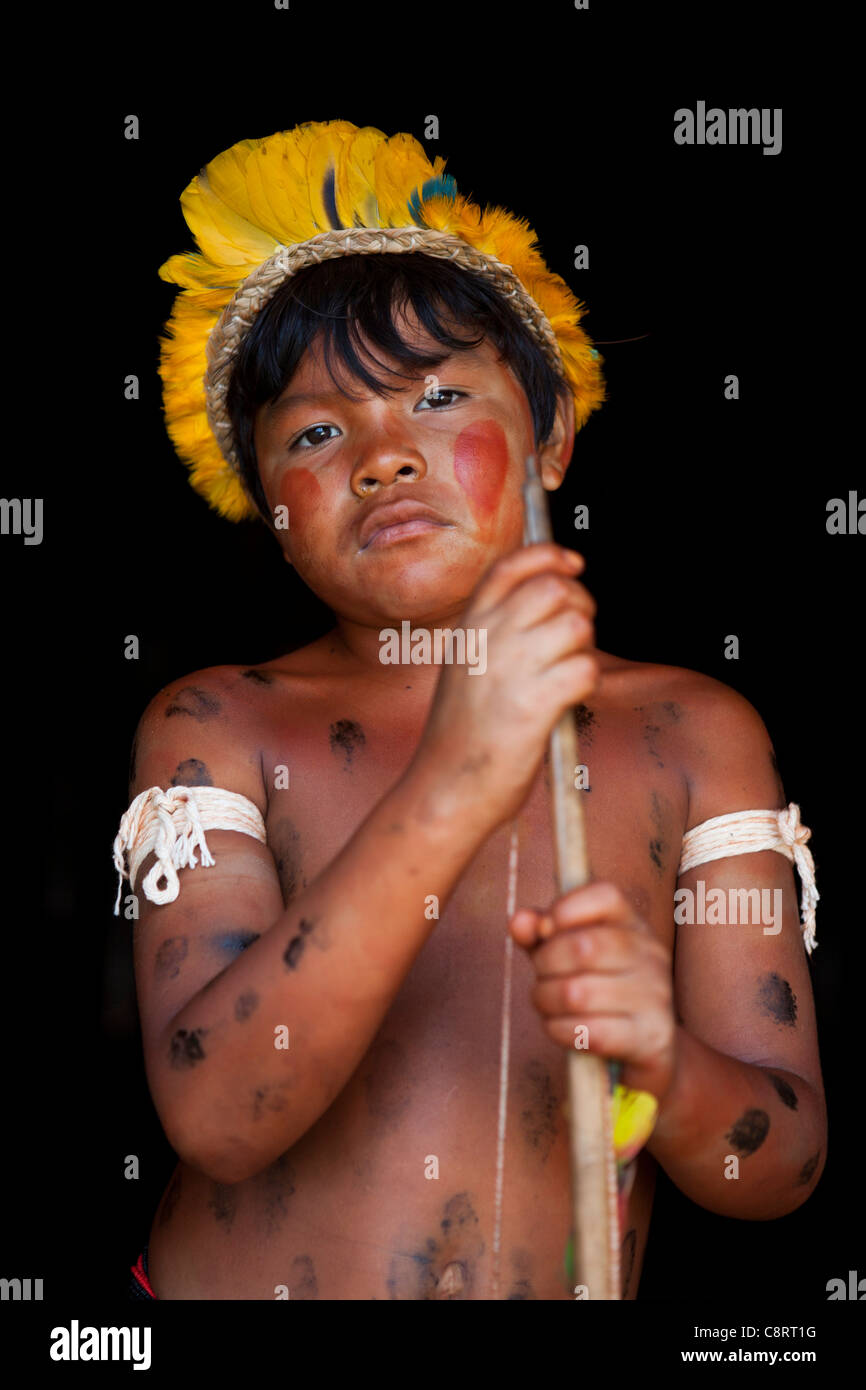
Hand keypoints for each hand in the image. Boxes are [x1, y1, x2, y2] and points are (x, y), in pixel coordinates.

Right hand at [413, 542, 597, 829]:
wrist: (444, 789)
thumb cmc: (460, 735)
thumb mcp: (465, 668)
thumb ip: (496, 634)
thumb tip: (549, 603)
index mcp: (469, 627)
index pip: (511, 566)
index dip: (549, 555)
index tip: (573, 563)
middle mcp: (488, 639)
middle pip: (554, 587)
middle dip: (579, 604)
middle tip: (576, 636)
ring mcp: (510, 669)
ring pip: (576, 624)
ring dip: (585, 646)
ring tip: (569, 672)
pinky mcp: (533, 705)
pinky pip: (585, 669)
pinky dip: (587, 682)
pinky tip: (569, 699)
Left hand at [510, 881, 676, 1102]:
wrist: (649, 1048)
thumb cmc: (600, 990)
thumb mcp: (568, 955)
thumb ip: (541, 935)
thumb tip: (520, 921)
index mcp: (634, 925)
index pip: (605, 896)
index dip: (564, 908)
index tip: (546, 930)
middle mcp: (651, 956)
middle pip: (582, 946)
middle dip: (544, 964)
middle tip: (542, 976)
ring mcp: (655, 998)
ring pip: (575, 994)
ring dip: (545, 1001)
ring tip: (548, 1004)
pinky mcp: (649, 1039)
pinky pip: (586, 1031)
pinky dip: (559, 1030)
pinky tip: (561, 1028)